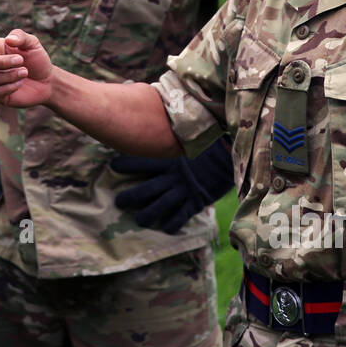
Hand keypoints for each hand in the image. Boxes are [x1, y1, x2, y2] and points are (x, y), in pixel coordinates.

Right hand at [0, 29, 53, 106]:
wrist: (47, 81)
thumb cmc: (37, 60)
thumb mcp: (32, 44)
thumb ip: (20, 37)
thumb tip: (8, 40)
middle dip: (2, 62)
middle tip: (21, 60)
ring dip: (9, 75)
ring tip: (25, 72)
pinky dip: (9, 87)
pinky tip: (20, 83)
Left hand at [112, 138, 234, 233]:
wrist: (233, 152)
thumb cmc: (211, 141)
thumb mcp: (190, 135)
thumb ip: (174, 136)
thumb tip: (157, 117)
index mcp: (172, 158)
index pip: (145, 161)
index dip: (128, 164)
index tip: (112, 165)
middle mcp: (175, 176)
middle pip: (149, 188)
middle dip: (132, 196)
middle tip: (118, 202)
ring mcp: (186, 189)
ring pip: (163, 204)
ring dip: (149, 213)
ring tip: (139, 221)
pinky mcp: (198, 199)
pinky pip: (184, 214)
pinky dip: (175, 222)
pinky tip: (166, 229)